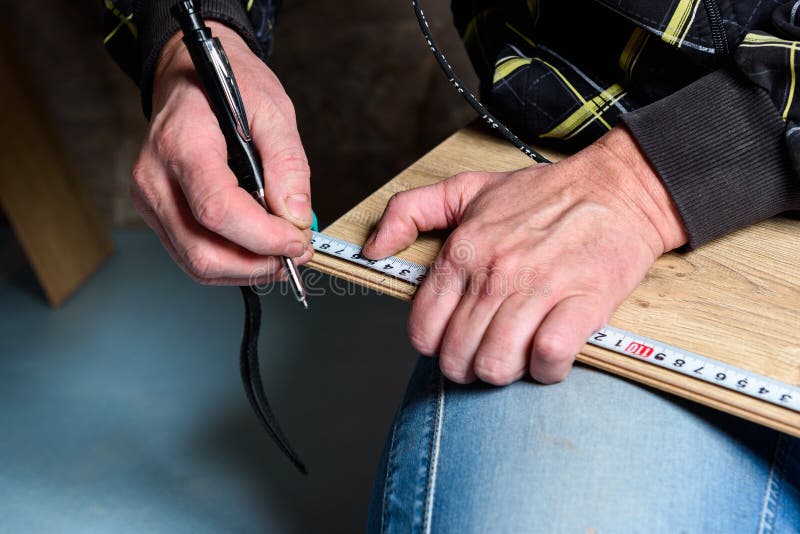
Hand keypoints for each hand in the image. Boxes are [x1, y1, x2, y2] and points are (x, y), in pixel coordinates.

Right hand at [131, 22, 312, 284]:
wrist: (188, 75)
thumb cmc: (229, 86)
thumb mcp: (272, 109)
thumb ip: (287, 163)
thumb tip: (298, 217)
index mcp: (181, 144)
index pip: (217, 210)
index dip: (263, 237)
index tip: (300, 240)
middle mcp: (155, 178)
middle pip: (202, 250)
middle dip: (258, 264)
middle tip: (298, 253)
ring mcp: (150, 200)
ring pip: (196, 263)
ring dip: (247, 270)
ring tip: (283, 255)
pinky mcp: (157, 213)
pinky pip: (192, 256)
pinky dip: (231, 264)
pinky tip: (260, 251)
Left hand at [363, 127, 686, 384]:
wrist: (616, 189)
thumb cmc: (542, 194)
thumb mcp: (465, 189)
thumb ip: (409, 211)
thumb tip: (374, 248)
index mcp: (462, 251)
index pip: (423, 329)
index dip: (434, 346)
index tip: (451, 341)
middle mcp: (494, 274)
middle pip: (458, 355)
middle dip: (467, 365)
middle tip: (484, 353)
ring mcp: (537, 289)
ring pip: (497, 364)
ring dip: (504, 371)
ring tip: (515, 356)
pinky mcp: (581, 303)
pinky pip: (548, 358)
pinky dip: (546, 370)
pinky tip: (547, 357)